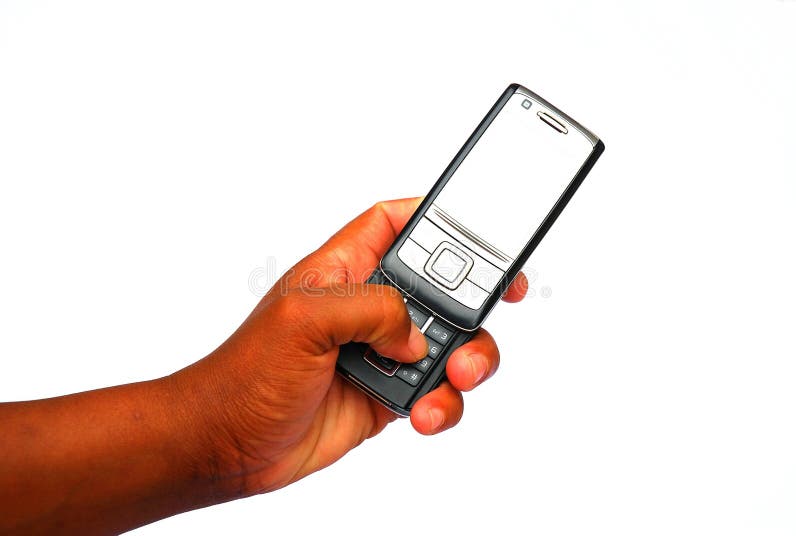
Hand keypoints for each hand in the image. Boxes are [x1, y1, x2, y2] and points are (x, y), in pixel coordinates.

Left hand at [174, 198, 528, 499]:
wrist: (231, 447)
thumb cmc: (246, 375)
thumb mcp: (303, 319)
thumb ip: (370, 308)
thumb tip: (414, 335)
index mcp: (345, 270)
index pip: (395, 223)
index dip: (436, 217)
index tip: (481, 229)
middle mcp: (368, 306)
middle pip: (441, 287)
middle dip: (469, 303)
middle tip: (480, 317)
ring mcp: (380, 351)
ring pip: (449, 344)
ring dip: (466, 360)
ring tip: (455, 376)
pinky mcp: (388, 393)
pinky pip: (437, 392)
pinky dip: (443, 403)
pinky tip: (422, 413)